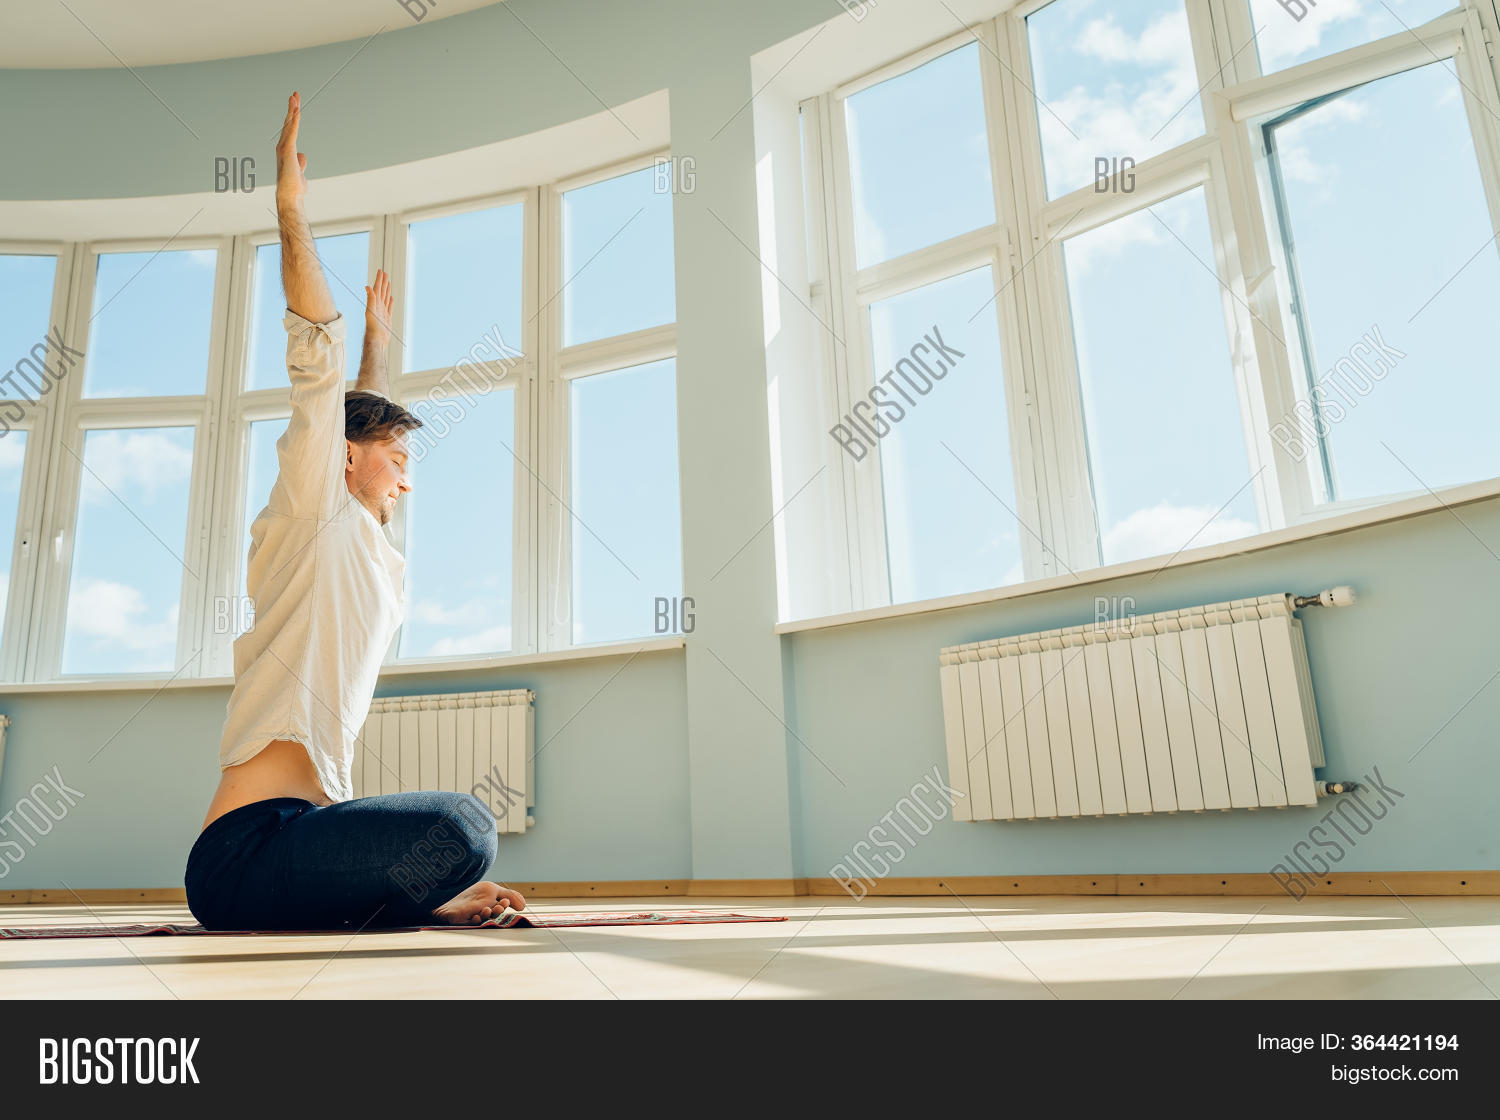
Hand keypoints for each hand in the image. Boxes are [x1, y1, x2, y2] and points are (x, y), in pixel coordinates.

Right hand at [275, 92, 307, 210]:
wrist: (290, 195)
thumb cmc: (294, 187)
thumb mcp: (300, 171)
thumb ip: (300, 162)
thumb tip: (302, 155)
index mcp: (286, 151)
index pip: (290, 131)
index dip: (292, 118)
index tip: (296, 107)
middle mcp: (282, 147)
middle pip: (288, 124)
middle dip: (292, 108)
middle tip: (295, 94)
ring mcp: (284, 147)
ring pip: (289, 125)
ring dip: (292, 109)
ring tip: (295, 96)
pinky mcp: (288, 149)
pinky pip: (292, 131)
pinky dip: (294, 120)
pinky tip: (297, 110)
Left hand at [364, 269, 392, 343]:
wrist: (376, 339)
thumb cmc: (372, 327)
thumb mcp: (371, 312)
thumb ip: (370, 299)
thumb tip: (367, 287)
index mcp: (374, 303)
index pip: (377, 288)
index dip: (379, 280)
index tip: (380, 271)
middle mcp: (377, 306)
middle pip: (381, 291)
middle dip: (383, 282)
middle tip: (384, 273)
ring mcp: (382, 311)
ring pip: (385, 297)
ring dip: (386, 290)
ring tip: (388, 283)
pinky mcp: (386, 317)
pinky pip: (389, 307)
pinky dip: (390, 301)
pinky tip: (390, 298)